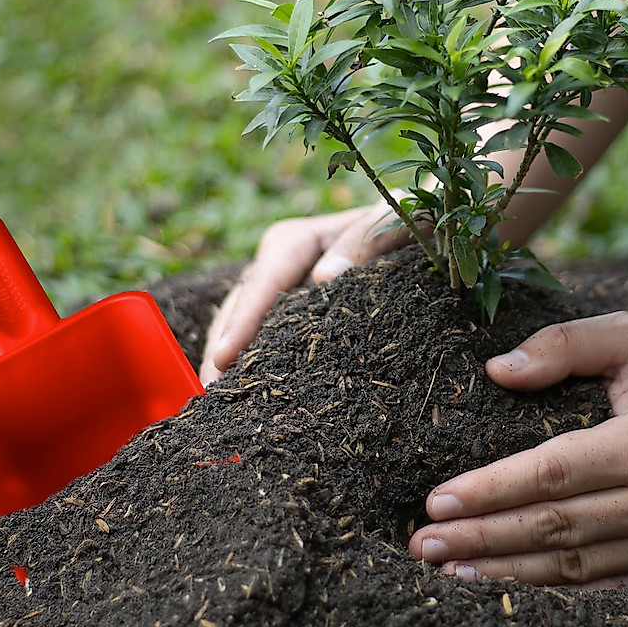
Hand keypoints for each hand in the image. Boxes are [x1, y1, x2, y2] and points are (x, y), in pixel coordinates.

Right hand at [200, 202, 407, 382]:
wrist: (414, 226)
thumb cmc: (404, 221)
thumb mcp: (391, 222)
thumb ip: (364, 240)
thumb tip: (324, 278)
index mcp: (293, 241)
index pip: (261, 283)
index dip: (241, 321)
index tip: (222, 358)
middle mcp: (277, 265)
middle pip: (240, 309)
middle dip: (222, 351)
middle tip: (213, 398)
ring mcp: (281, 290)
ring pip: (244, 327)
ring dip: (231, 363)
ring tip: (221, 405)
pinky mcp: (291, 312)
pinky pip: (265, 338)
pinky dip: (255, 364)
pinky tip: (250, 397)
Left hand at [407, 312, 627, 586]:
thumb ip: (564, 344)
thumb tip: (497, 370)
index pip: (551, 473)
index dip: (491, 489)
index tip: (437, 500)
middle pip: (551, 527)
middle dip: (480, 538)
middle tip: (421, 544)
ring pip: (570, 567)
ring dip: (503, 572)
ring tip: (446, 572)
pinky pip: (600, 590)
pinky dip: (548, 595)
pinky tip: (504, 590)